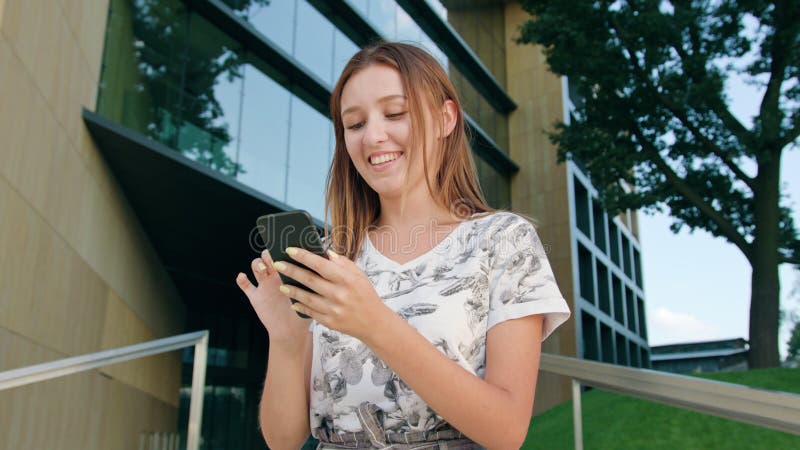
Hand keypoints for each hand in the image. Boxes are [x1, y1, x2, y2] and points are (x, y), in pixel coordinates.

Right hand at [235, 249, 308, 348]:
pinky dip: (242, 280)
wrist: (292, 332)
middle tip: (275, 258)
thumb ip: (317, 279)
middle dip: (269, 253)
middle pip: (268, 256)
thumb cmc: (304, 312)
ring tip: (263, 268)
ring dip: (257, 263)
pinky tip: (243, 276)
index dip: (283, 248)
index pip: (284, 253)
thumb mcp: (313, 294)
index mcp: (289, 273)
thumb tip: (329, 259)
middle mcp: (276, 276)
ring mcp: (264, 285)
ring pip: (256, 266)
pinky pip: (245, 285)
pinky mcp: (255, 296)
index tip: (287, 246)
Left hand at [273, 247, 389, 341]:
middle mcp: (339, 294)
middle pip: (309, 280)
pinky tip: (292, 301)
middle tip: (278, 264)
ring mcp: (333, 309)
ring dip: (292, 290)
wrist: (374, 323)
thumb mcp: (359, 275)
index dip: (303, 257)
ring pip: (306, 297)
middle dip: (291, 270)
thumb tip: (326, 253)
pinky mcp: (329, 322)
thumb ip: (343, 263)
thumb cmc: (366, 295)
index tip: (289, 250)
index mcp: (346, 279)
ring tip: (282, 285)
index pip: (320, 264)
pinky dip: (300, 306)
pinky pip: (310, 312)